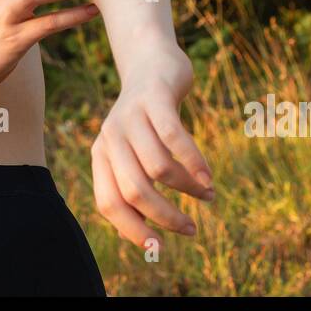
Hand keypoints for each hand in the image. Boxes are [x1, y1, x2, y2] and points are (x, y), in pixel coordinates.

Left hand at [91, 44, 213, 248]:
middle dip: (165, 217)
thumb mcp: (136, 151)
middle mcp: (110, 136)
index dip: (132, 229)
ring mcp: (130, 116)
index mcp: (101, 155)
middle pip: (133, 191)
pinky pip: (173, 137)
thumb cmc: (148, 119)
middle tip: (191, 229)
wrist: (152, 62)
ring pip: (157, 168)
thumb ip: (138, 183)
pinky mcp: (154, 98)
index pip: (108, 203)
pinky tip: (208, 176)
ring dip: (187, 189)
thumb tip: (151, 233)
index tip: (159, 248)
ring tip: (207, 195)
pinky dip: (194, 162)